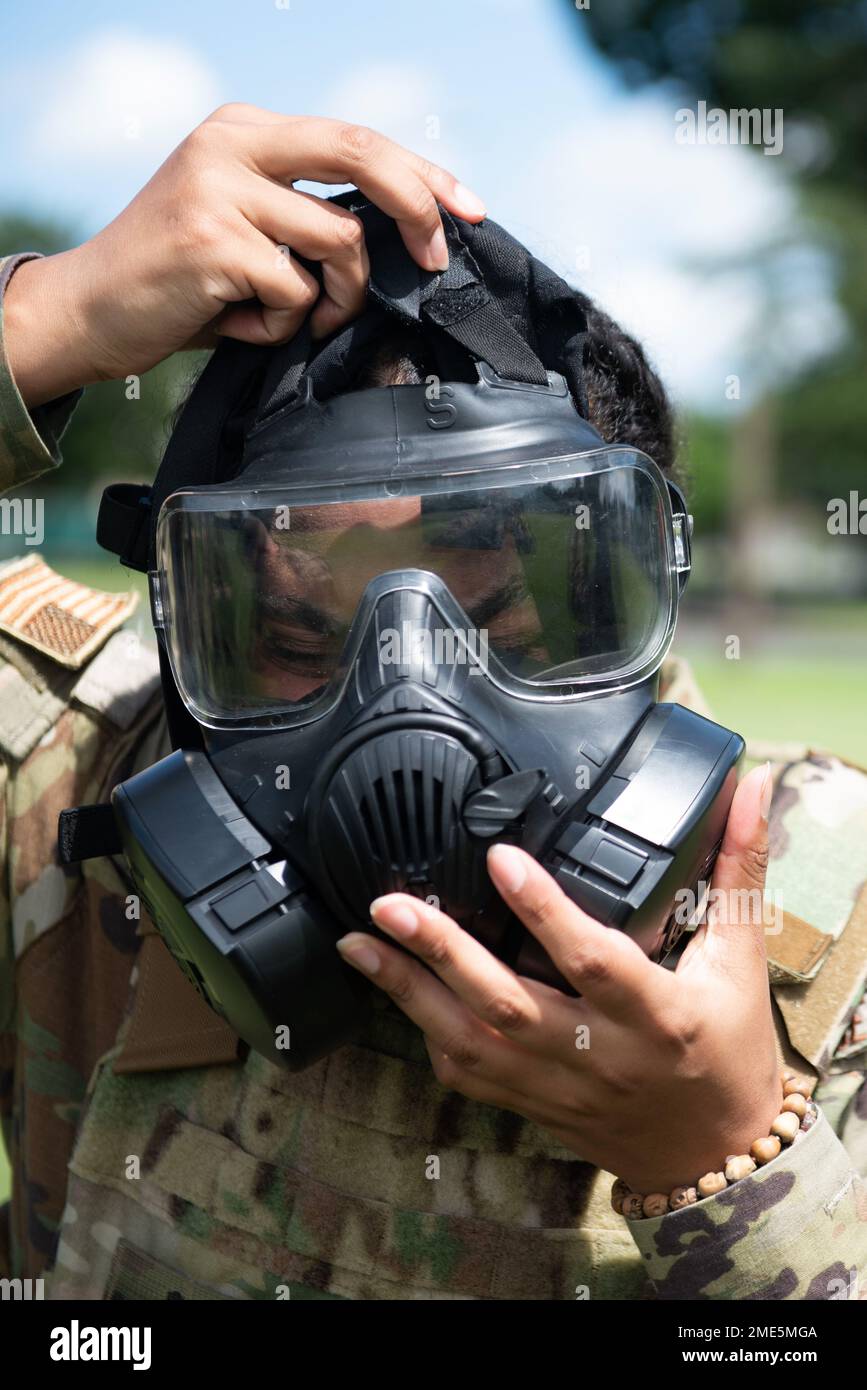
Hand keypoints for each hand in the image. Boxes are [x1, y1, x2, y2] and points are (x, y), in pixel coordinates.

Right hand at [4, 105, 485, 405]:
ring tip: (288, 317)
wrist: (89, 310)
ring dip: (335, 299)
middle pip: (361, 156)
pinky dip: (280, 327)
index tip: (470, 210)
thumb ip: (303, 214)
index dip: (422, 175)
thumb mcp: (242, 224)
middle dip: (418, 209)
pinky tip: (238, 324)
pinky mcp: (215, 242)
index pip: (355, 138)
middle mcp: (232, 145)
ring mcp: (221, 189)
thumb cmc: (179, 283)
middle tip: (437, 261)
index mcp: (245, 130)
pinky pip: (295, 295)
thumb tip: (402, 236)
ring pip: (338, 243)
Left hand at [337, 764, 781, 1194]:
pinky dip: (427, 1033)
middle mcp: (599, 1055)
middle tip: (388, 905)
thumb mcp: (741, 960)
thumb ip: (738, 871)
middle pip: (507, 1004)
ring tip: (360, 944)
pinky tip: (396, 992)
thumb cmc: (728, 1051)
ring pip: (472, 1044)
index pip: (593, 960)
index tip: (500, 857)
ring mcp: (558, 1088)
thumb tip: (750, 790)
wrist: (716, 1157)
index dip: (544, 911)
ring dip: (409, 993)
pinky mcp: (533, 1106)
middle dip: (440, 953)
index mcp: (656, 1016)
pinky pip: (469, 1076)